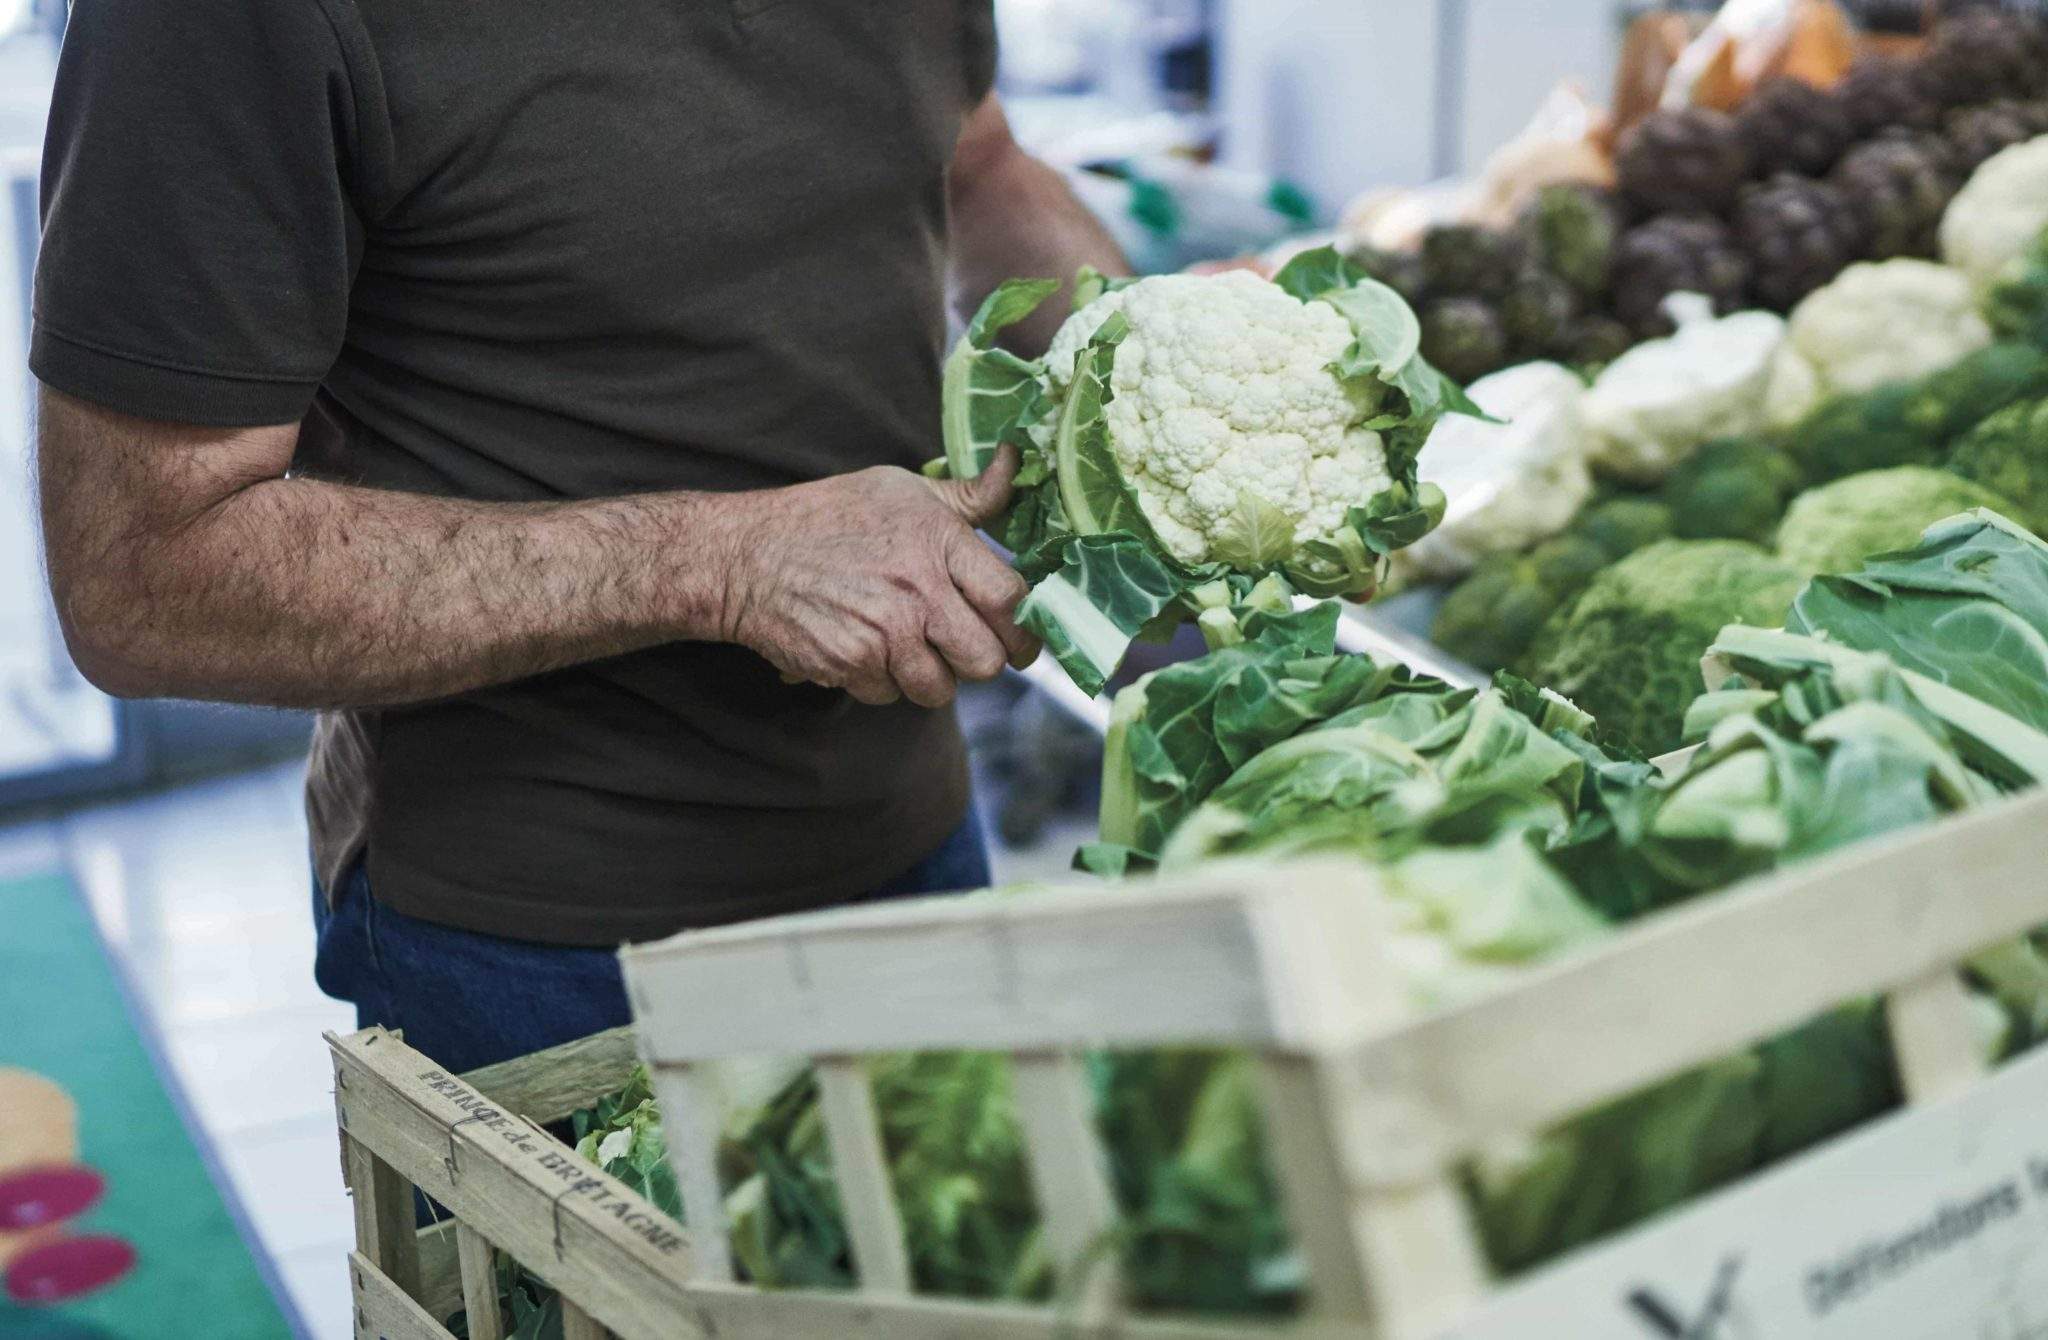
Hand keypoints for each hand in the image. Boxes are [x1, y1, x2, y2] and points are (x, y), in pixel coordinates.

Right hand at [721, 446, 1040, 706]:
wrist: (746, 556)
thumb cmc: (829, 518)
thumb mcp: (901, 490)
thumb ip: (968, 496)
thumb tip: (1018, 463)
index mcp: (937, 540)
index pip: (1010, 599)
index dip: (1025, 628)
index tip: (1020, 640)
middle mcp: (916, 588)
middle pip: (986, 661)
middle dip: (979, 661)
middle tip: (962, 648)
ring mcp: (883, 632)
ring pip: (940, 689)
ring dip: (929, 676)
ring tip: (906, 644)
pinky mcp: (851, 665)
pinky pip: (891, 696)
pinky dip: (881, 682)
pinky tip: (864, 647)